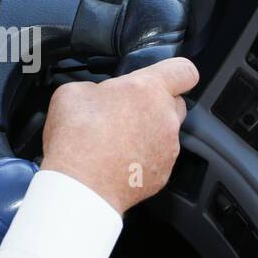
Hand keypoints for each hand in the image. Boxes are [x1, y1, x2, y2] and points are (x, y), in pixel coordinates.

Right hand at [40, 58, 198, 216]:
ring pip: (165, 133)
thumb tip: (98, 96)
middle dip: (154, 104)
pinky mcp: (162, 175)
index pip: (184, 70)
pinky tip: (116, 161)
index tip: (165, 76)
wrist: (80, 187)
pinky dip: (141, 159)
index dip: (175, 71)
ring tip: (114, 141)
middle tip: (125, 111)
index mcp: (148, 90)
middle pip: (175, 103)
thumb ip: (96, 87)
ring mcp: (168, 149)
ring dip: (146, 133)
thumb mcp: (73, 92)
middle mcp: (165, 118)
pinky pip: (157, 159)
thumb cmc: (77, 139)